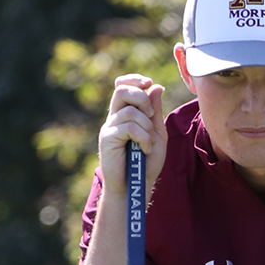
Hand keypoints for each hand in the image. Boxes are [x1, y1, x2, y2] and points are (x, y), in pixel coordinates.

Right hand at [99, 74, 166, 202]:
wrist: (136, 185)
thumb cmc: (146, 162)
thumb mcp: (157, 133)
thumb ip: (155, 112)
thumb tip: (156, 86)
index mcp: (125, 113)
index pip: (122, 85)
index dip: (134, 79)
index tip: (148, 82)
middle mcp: (114, 117)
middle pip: (122, 90)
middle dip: (141, 97)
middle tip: (150, 116)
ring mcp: (109, 128)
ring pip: (129, 110)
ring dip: (146, 125)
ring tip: (148, 142)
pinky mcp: (107, 139)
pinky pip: (128, 127)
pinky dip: (142, 137)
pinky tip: (144, 149)